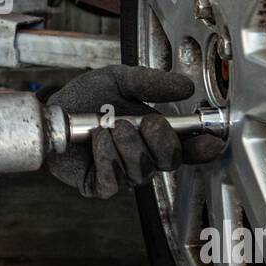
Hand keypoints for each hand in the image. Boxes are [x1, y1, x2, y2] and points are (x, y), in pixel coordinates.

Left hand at [41, 65, 216, 198]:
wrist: (54, 110)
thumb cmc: (87, 98)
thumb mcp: (121, 80)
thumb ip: (151, 83)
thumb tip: (184, 87)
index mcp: (155, 134)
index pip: (187, 147)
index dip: (203, 148)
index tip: (212, 140)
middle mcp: (143, 156)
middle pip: (169, 161)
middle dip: (162, 141)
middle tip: (147, 121)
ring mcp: (122, 173)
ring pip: (140, 171)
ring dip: (128, 145)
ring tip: (111, 125)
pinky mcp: (98, 184)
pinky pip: (112, 181)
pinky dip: (107, 158)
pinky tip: (98, 139)